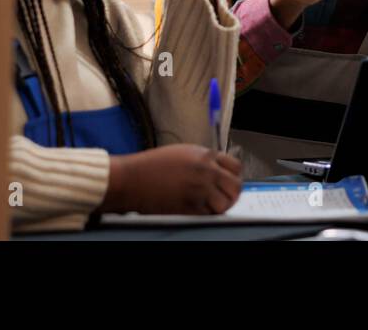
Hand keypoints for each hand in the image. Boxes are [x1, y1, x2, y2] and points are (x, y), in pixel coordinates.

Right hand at [101, 144, 241, 214]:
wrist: (132, 179)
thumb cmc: (151, 166)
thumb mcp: (183, 153)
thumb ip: (203, 160)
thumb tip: (216, 169)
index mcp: (205, 155)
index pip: (236, 166)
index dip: (233, 176)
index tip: (229, 181)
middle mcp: (206, 171)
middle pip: (235, 185)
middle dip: (232, 193)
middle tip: (225, 197)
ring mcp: (199, 189)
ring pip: (225, 202)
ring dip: (221, 206)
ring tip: (212, 206)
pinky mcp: (189, 206)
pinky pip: (209, 214)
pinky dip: (207, 214)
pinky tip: (199, 210)